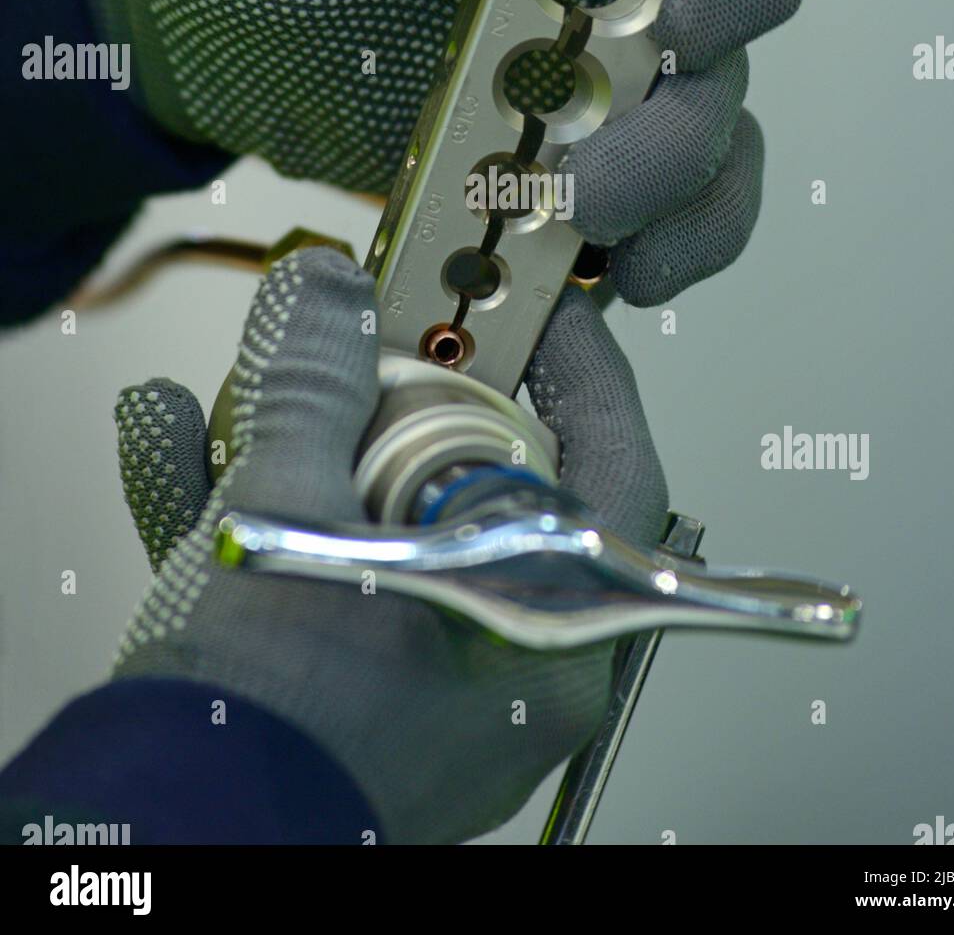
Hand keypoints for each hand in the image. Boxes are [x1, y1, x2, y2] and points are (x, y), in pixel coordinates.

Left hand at [70, 0, 804, 305]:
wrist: (179, 15)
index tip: (690, 21)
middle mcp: (598, 4)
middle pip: (715, 73)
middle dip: (676, 139)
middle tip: (593, 189)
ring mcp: (568, 106)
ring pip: (689, 172)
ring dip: (668, 221)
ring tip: (598, 261)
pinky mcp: (524, 190)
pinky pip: (606, 245)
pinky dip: (603, 280)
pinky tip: (561, 307)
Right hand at [112, 246, 666, 844]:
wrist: (170, 834)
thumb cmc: (265, 724)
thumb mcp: (288, 517)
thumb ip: (316, 387)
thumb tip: (329, 292)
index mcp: (542, 621)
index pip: (611, 465)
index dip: (582, 369)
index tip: (540, 306)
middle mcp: (505, 664)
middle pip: (486, 491)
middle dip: (409, 407)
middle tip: (371, 345)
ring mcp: (430, 686)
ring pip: (393, 532)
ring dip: (308, 452)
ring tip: (240, 386)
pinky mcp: (352, 698)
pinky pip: (334, 580)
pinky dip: (266, 516)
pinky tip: (177, 447)